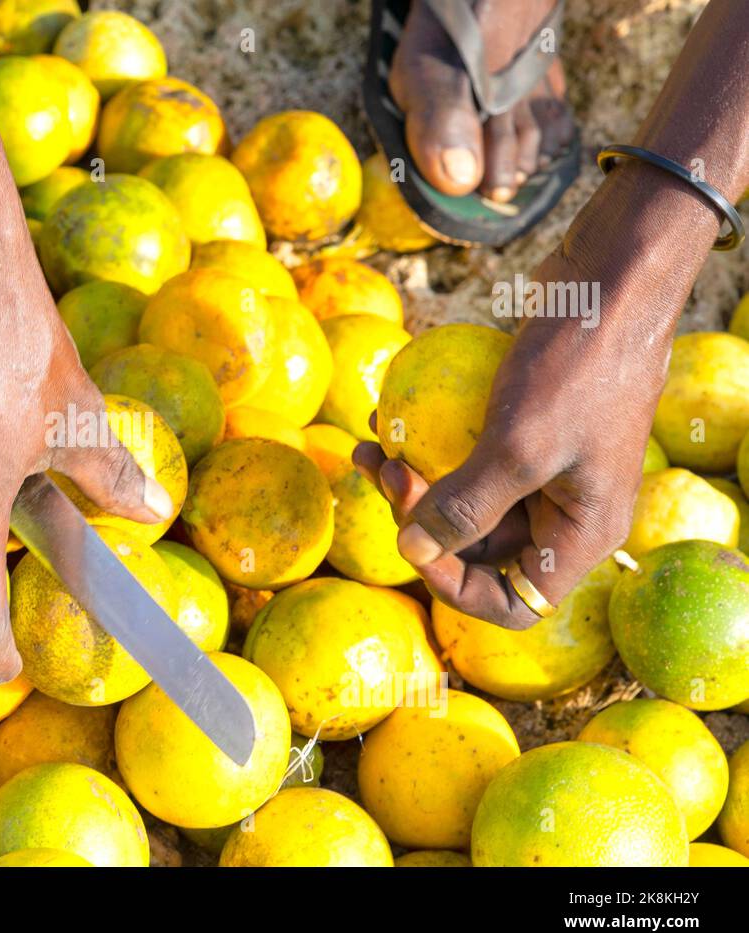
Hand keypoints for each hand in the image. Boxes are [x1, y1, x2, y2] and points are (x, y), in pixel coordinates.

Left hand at [353, 248, 671, 627]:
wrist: (610, 281)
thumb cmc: (576, 366)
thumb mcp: (517, 446)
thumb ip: (465, 508)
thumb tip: (409, 552)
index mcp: (581, 534)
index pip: (513, 601)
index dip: (454, 585)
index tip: (412, 540)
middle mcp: (564, 512)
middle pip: (478, 550)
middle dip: (421, 522)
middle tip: (385, 471)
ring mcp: (544, 471)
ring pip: (465, 503)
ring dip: (413, 485)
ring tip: (372, 448)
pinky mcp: (522, 432)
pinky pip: (467, 458)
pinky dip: (428, 448)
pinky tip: (386, 420)